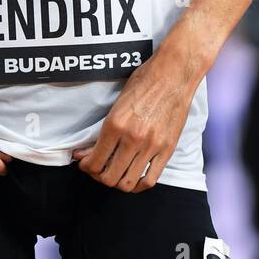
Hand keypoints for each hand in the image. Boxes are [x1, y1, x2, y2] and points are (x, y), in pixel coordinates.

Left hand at [71, 50, 197, 190]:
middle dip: (99, 177)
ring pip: (128, 183)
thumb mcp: (117, 103)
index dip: (86, 167)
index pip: (94, 162)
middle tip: (98, 169)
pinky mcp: (167, 149)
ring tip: (115, 174)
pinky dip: (139, 185)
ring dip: (117, 183)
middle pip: (109, 177)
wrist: (174, 73)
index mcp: (115, 124)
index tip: (85, 163)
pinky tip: (134, 178)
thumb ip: (102, 130)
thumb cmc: (144, 82)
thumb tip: (84, 152)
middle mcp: (132, 138)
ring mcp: (151, 146)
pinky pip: (150, 179)